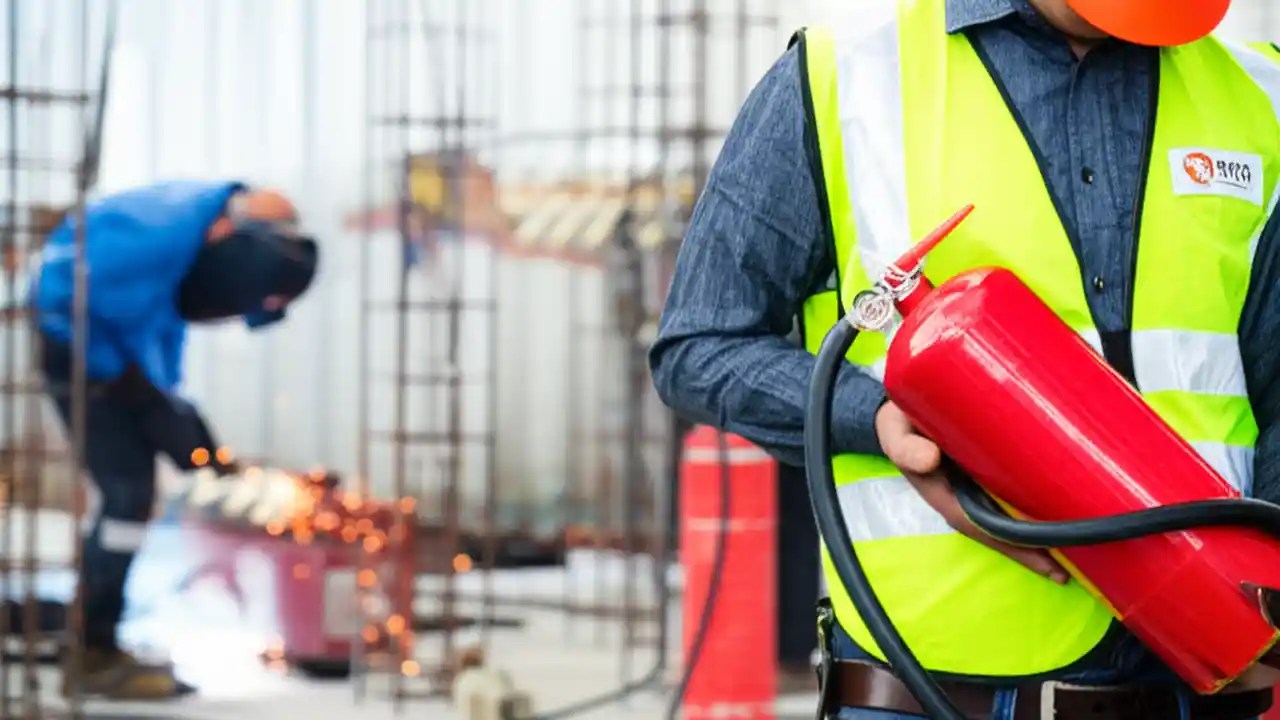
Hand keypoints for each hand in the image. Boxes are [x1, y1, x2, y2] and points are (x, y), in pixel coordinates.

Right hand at [874, 400, 1068, 584]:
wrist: (902, 411)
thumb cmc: (901, 424)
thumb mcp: (896, 432)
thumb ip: (906, 447)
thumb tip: (929, 460)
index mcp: (942, 495)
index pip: (979, 526)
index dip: (1009, 544)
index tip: (1042, 557)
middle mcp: (961, 500)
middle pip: (997, 533)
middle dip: (1029, 552)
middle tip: (1067, 571)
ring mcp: (974, 493)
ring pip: (1005, 522)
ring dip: (1035, 540)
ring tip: (1072, 555)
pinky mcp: (985, 479)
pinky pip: (1009, 503)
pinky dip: (1033, 515)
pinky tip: (1058, 520)